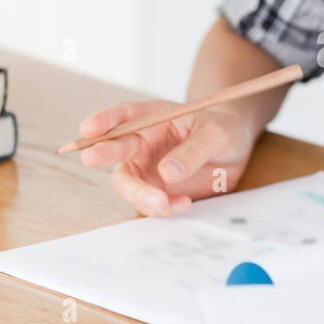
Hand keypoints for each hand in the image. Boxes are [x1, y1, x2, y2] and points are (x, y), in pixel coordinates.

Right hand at [75, 100, 254, 216]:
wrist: (235, 152)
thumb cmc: (223, 132)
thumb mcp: (216, 135)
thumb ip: (193, 150)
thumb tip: (167, 172)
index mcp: (154, 118)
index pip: (123, 116)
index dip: (103, 120)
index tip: (88, 129)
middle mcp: (142, 143)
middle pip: (114, 149)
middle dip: (101, 153)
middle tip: (90, 159)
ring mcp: (146, 170)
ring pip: (126, 184)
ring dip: (140, 195)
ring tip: (165, 202)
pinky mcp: (155, 192)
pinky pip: (149, 204)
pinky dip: (162, 208)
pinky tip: (183, 203)